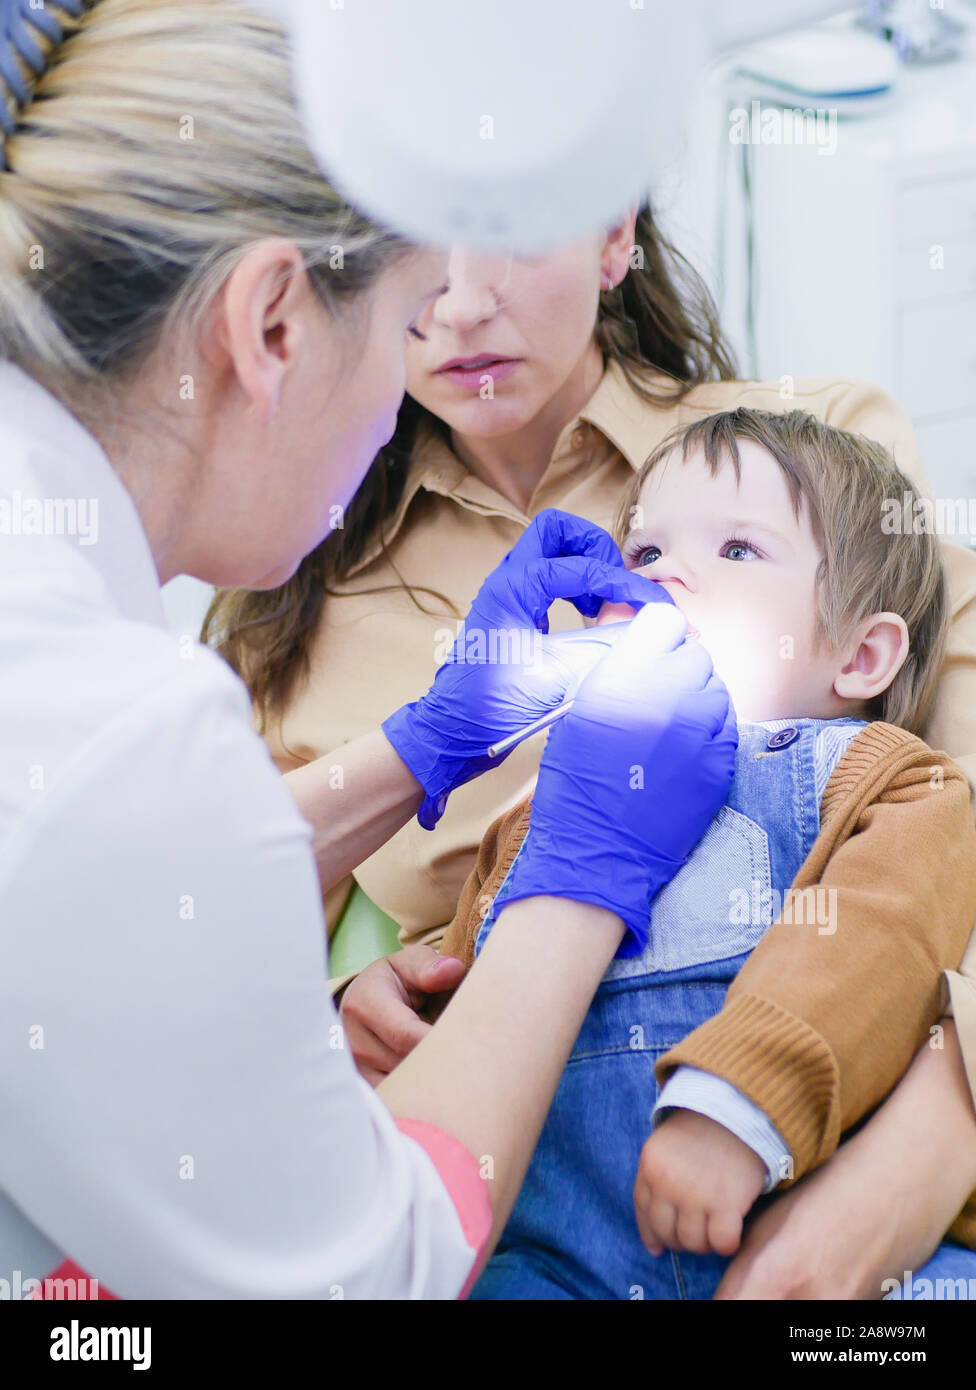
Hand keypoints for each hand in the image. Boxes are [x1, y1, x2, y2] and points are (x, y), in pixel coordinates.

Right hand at [339, 946, 465, 1085]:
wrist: (364, 1003)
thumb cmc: (397, 982)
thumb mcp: (411, 964)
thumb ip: (429, 967)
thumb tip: (453, 970)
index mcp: (364, 1005)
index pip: (406, 1035)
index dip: (442, 1042)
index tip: (470, 1041)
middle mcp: (353, 1042)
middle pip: (407, 1067)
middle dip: (442, 1064)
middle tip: (473, 1059)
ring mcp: (357, 1071)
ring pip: (404, 1090)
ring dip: (433, 1084)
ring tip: (457, 1069)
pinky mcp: (365, 1090)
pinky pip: (399, 1104)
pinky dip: (423, 1097)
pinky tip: (441, 1085)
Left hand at [381, 509, 667, 826]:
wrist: (456, 730)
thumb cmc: (495, 706)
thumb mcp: (559, 677)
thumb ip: (607, 648)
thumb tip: (653, 630)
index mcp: (513, 588)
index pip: (583, 567)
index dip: (626, 585)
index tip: (655, 607)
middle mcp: (507, 579)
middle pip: (557, 529)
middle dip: (595, 548)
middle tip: (616, 585)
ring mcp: (508, 590)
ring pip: (553, 547)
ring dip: (586, 563)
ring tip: (605, 604)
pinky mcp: (514, 607)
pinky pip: (550, 574)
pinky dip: (576, 584)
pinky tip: (590, 616)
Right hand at [491, 600, 737, 954]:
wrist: (597, 849)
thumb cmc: (575, 782)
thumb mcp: (580, 711)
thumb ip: (618, 675)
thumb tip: (645, 658)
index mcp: (626, 673)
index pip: (667, 620)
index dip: (658, 638)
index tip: (651, 654)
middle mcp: (671, 691)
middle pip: (696, 654)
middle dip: (678, 672)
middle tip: (657, 699)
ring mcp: (703, 727)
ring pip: (716, 690)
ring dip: (697, 702)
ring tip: (669, 733)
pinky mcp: (722, 760)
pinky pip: (726, 728)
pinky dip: (709, 735)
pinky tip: (682, 757)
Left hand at [634, 1110, 765, 1257]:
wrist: (738, 1110)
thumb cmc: (704, 1130)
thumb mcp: (667, 1147)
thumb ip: (657, 1182)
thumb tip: (653, 1243)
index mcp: (650, 1167)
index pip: (644, 1214)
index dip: (651, 1235)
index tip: (658, 1247)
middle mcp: (668, 1183)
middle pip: (668, 1234)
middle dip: (681, 1240)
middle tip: (696, 1232)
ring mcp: (696, 1195)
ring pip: (694, 1244)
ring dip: (705, 1243)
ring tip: (715, 1227)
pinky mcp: (726, 1204)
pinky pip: (722, 1243)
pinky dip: (728, 1243)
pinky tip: (733, 1229)